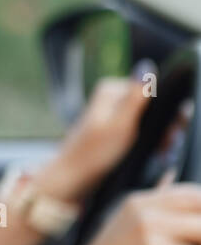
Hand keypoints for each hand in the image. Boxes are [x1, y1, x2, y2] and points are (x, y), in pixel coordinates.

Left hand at [38, 63, 155, 202]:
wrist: (72, 177)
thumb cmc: (94, 154)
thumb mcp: (120, 125)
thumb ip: (135, 97)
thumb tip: (146, 66)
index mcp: (111, 89)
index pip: (153, 89)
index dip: (168, 111)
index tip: (172, 132)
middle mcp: (110, 95)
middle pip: (152, 103)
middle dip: (164, 124)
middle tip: (166, 146)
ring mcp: (111, 110)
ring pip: (149, 117)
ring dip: (159, 133)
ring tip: (161, 151)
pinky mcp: (112, 126)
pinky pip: (140, 127)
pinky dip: (149, 139)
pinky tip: (153, 152)